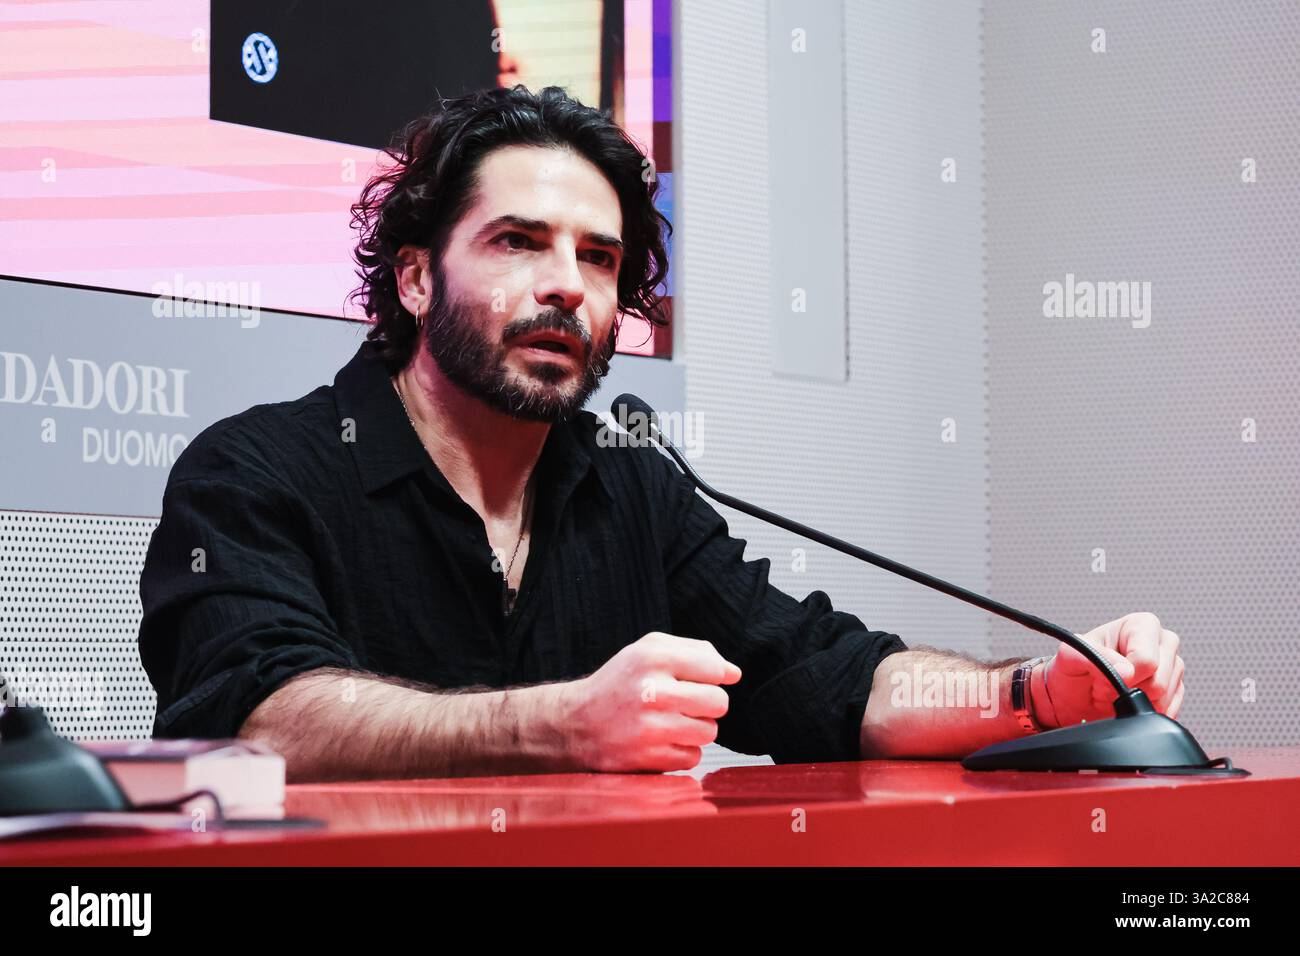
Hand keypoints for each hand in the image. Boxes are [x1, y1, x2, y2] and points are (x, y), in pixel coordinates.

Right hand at [562, 632, 741, 771]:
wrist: (575, 724)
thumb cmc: (620, 683)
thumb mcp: (648, 651)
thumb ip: (696, 652)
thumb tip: (735, 674)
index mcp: (653, 657)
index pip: (715, 669)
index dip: (712, 677)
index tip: (695, 680)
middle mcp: (651, 691)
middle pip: (718, 702)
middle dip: (708, 705)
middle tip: (685, 703)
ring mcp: (650, 727)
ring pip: (709, 732)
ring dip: (696, 729)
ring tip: (671, 722)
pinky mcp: (648, 758)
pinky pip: (692, 757)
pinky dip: (682, 751)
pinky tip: (661, 741)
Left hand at [1034, 612, 1184, 727]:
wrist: (1072, 696)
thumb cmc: (1073, 670)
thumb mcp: (1070, 657)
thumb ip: (1094, 657)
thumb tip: (1128, 671)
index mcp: (1142, 625)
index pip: (1146, 659)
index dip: (1123, 676)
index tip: (1103, 675)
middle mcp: (1163, 643)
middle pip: (1159, 682)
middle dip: (1128, 691)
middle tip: (1107, 685)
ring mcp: (1172, 668)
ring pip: (1164, 699)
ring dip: (1134, 703)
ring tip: (1116, 692)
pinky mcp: (1175, 692)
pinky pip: (1169, 712)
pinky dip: (1143, 713)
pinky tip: (1128, 703)